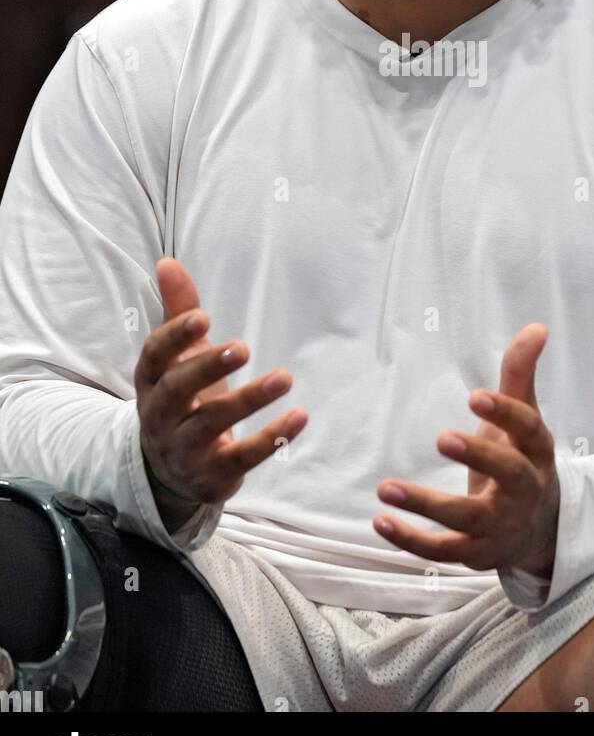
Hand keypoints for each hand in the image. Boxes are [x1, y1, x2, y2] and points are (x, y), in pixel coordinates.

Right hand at [134, 257, 307, 517]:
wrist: (171, 472)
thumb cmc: (181, 398)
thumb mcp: (178, 358)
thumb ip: (179, 311)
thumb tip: (167, 262)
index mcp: (152, 381)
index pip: (155, 357)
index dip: (175, 338)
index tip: (203, 317)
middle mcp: (161, 415)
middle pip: (178, 392)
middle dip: (208, 369)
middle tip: (243, 347)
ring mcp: (185, 448)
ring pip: (211, 424)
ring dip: (249, 400)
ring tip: (284, 378)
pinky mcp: (214, 473)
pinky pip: (242, 458)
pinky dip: (272, 439)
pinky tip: (299, 417)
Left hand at [374, 322, 559, 576]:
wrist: (540, 529)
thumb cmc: (521, 458)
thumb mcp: (524, 416)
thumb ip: (520, 373)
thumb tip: (536, 325)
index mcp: (536, 452)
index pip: (528, 430)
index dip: (505, 413)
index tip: (474, 396)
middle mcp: (524, 491)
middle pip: (507, 476)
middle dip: (477, 457)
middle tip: (441, 437)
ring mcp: (501, 526)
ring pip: (468, 519)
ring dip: (426, 506)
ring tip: (385, 487)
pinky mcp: (477, 552)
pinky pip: (444, 551)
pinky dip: (412, 541)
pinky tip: (380, 520)